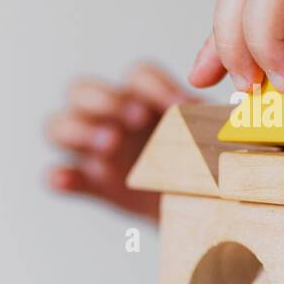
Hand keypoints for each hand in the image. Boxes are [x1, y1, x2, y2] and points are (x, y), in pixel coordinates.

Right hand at [46, 63, 194, 219]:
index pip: (138, 76)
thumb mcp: (207, 143)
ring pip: (59, 125)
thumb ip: (209, 128)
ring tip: (110, 145)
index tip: (182, 106)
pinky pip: (57, 174)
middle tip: (137, 120)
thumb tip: (226, 120)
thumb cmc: (198, 165)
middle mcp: (110, 116)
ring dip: (80, 130)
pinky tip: (66, 179)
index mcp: (143, 98)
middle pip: (83, 90)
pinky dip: (59, 175)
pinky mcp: (87, 181)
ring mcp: (92, 149)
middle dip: (108, 100)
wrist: (194, 208)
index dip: (156, 85)